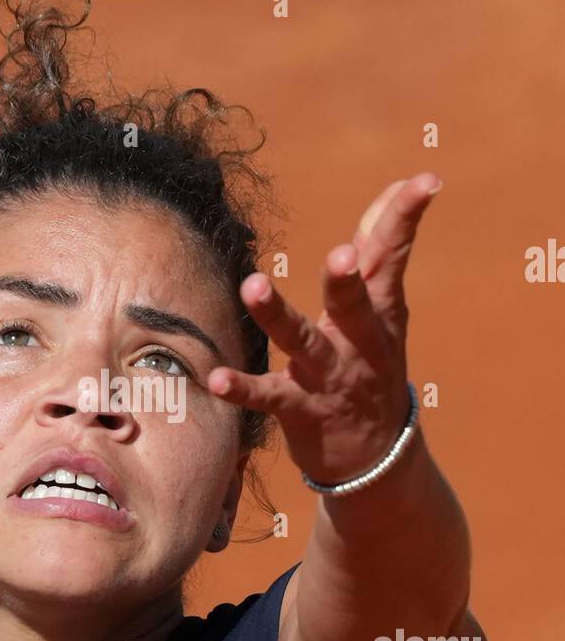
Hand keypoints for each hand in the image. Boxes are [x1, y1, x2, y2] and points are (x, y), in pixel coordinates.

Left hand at [207, 172, 442, 484]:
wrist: (377, 460)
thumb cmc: (373, 366)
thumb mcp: (386, 311)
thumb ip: (383, 248)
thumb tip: (397, 187)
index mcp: (381, 313)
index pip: (393, 257)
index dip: (406, 218)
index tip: (425, 181)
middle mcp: (359, 343)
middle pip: (355, 305)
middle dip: (348, 281)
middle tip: (342, 256)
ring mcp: (329, 378)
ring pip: (303, 343)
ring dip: (277, 314)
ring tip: (253, 286)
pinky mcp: (300, 410)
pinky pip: (268, 397)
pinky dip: (242, 388)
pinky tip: (216, 379)